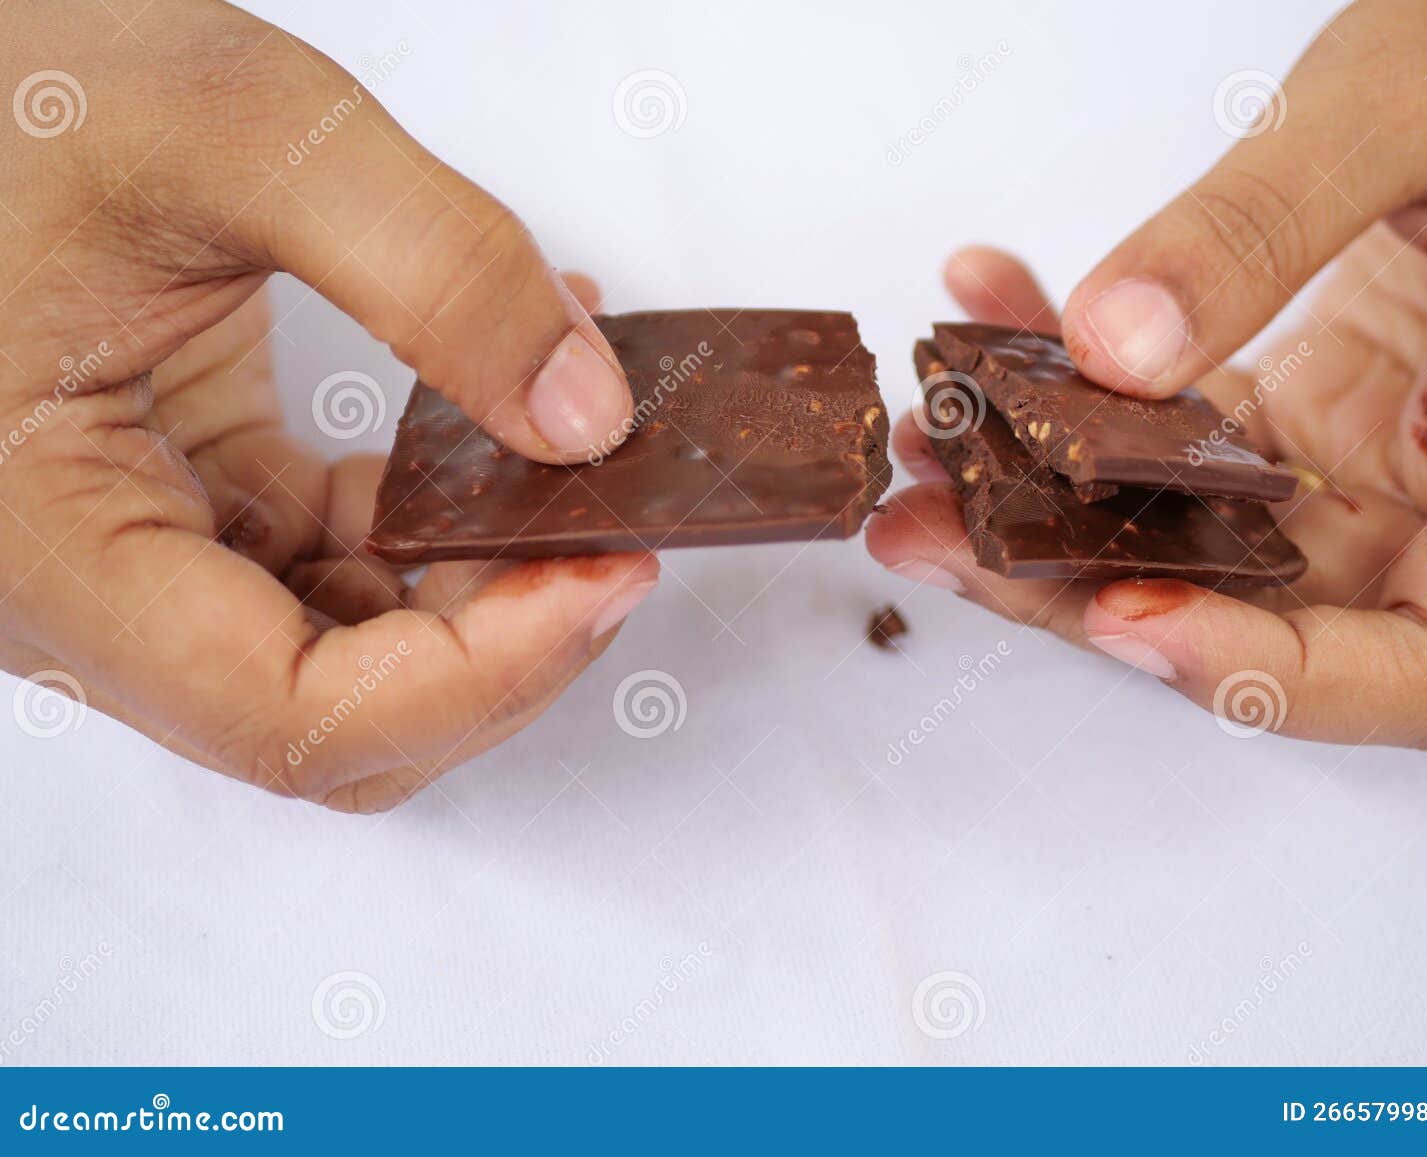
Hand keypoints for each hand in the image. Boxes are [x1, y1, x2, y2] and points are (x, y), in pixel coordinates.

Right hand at [0, 0, 653, 810]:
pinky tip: (499, 419)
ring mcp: (142, 561)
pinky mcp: (192, 509)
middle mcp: (87, 595)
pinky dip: (440, 517)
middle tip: (612, 529)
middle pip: (339, 718)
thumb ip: (436, 271)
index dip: (477, 676)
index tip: (606, 575)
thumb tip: (586, 418)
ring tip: (571, 456)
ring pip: (352, 658)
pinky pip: (340, 568)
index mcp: (51, 549)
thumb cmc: (16, 86)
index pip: (293, 716)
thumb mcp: (242, 135)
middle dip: (501, 642)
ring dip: (484, 581)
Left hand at [871, 0, 1426, 747]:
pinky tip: (993, 319)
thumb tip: (1118, 346)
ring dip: (1046, 508)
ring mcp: (1361, 447)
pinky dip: (1071, 393)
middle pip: (1268, 617)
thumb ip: (1272, 218)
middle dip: (1089, 591)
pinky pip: (1163, 435)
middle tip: (947, 537)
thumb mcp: (1425, 93)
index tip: (1133, 616)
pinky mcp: (1293, 396)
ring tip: (929, 447)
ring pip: (1192, 537)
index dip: (1278, 676)